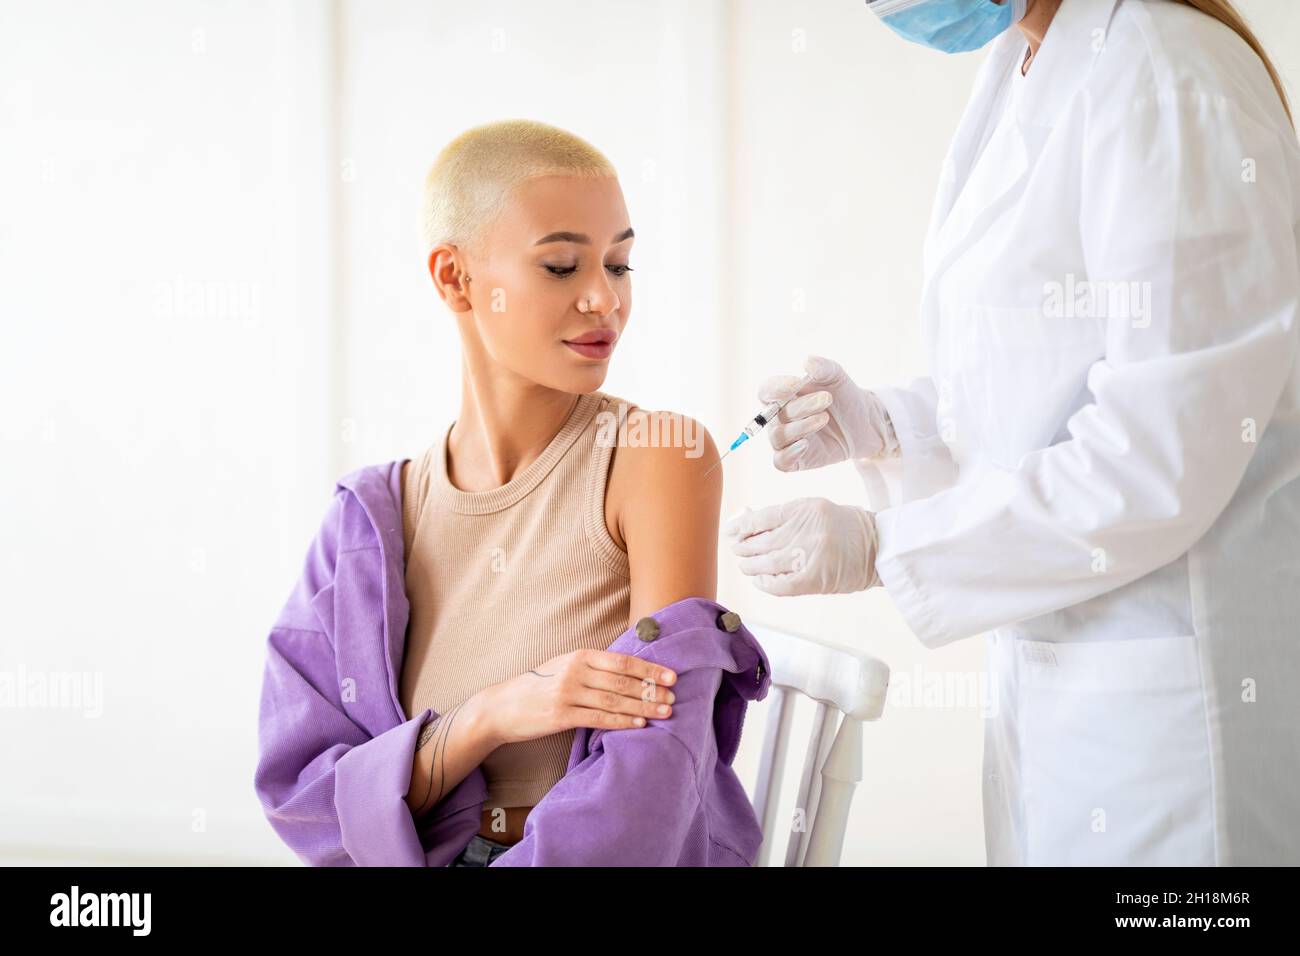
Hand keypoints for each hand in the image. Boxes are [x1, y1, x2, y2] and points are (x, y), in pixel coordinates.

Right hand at [478, 648, 678, 746]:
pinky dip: (622, 721)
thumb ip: (591, 666)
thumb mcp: (563, 666)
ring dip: (643, 707)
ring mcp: (567, 693)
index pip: (622, 661)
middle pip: (622, 680)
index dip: (649, 668)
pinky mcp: (561, 716)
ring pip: (614, 700)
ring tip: (664, 712)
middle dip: (651, 689)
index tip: (671, 675)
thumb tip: (628, 669)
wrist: (503, 706)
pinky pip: (598, 718)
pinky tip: (639, 724)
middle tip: (674, 696)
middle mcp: (575, 671)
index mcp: (579, 655)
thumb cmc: (538, 686)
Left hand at [723, 497, 880, 595]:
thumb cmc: (845, 527)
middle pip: (760, 543)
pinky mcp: (814, 579)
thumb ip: (785, 517)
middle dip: (743, 548)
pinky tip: (760, 581)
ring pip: (766, 563)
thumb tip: (748, 523)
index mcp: (804, 509)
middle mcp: (805, 530)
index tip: (729, 531)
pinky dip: (766, 584)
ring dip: (751, 566)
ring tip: (746, 565)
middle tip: (737, 550)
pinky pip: (780, 584)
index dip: (740, 526)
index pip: (761, 518)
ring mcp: (810, 555)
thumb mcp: (815, 510)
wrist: (879, 547)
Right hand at [759, 355, 898, 471]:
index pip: (766, 391)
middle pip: (775, 414)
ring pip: (778, 437)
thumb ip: (823, 368)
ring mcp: (786, 440)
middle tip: (828, 398)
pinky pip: (780, 461)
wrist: (865, 423)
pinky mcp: (796, 460)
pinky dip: (789, 454)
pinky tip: (806, 444)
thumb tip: (807, 361)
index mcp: (783, 395)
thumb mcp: (837, 377)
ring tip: (824, 418)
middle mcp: (779, 418)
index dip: (776, 388)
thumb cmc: (845, 397)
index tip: (796, 384)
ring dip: (801, 427)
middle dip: (802, 406)